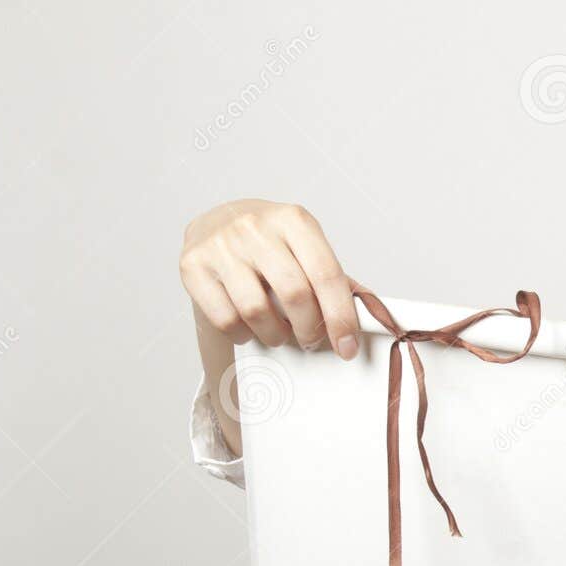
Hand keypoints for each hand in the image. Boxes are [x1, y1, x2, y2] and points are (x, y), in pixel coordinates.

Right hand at [179, 198, 361, 359]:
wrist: (217, 223)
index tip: (347, 346)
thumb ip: (334, 279)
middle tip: (311, 339)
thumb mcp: (305, 247)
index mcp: (293, 220)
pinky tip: (250, 326)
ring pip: (257, 311)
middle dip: (310, 330)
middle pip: (295, 295)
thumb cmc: (269, 242)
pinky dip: (244, 334)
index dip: (340, 318)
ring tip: (280, 333)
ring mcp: (221, 245)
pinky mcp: (193, 265)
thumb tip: (372, 313)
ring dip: (276, 335)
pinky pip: (226, 319)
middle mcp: (255, 227)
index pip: (326, 275)